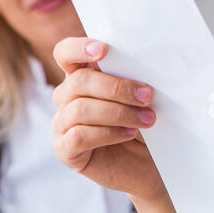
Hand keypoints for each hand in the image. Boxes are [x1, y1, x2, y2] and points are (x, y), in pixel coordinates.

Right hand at [51, 37, 166, 202]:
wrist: (150, 164)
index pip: (65, 53)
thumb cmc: (144, 123)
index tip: (103, 50)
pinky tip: (129, 134)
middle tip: (147, 96)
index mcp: (81, 75)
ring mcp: (63, 124)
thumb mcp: (140, 96)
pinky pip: (79, 136)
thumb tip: (144, 58)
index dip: (79, 48)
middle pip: (79, 81)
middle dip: (117, 88)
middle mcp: (67, 97)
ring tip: (147, 119)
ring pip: (80, 110)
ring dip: (119, 113)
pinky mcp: (65, 150)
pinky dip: (108, 133)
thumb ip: (133, 75)